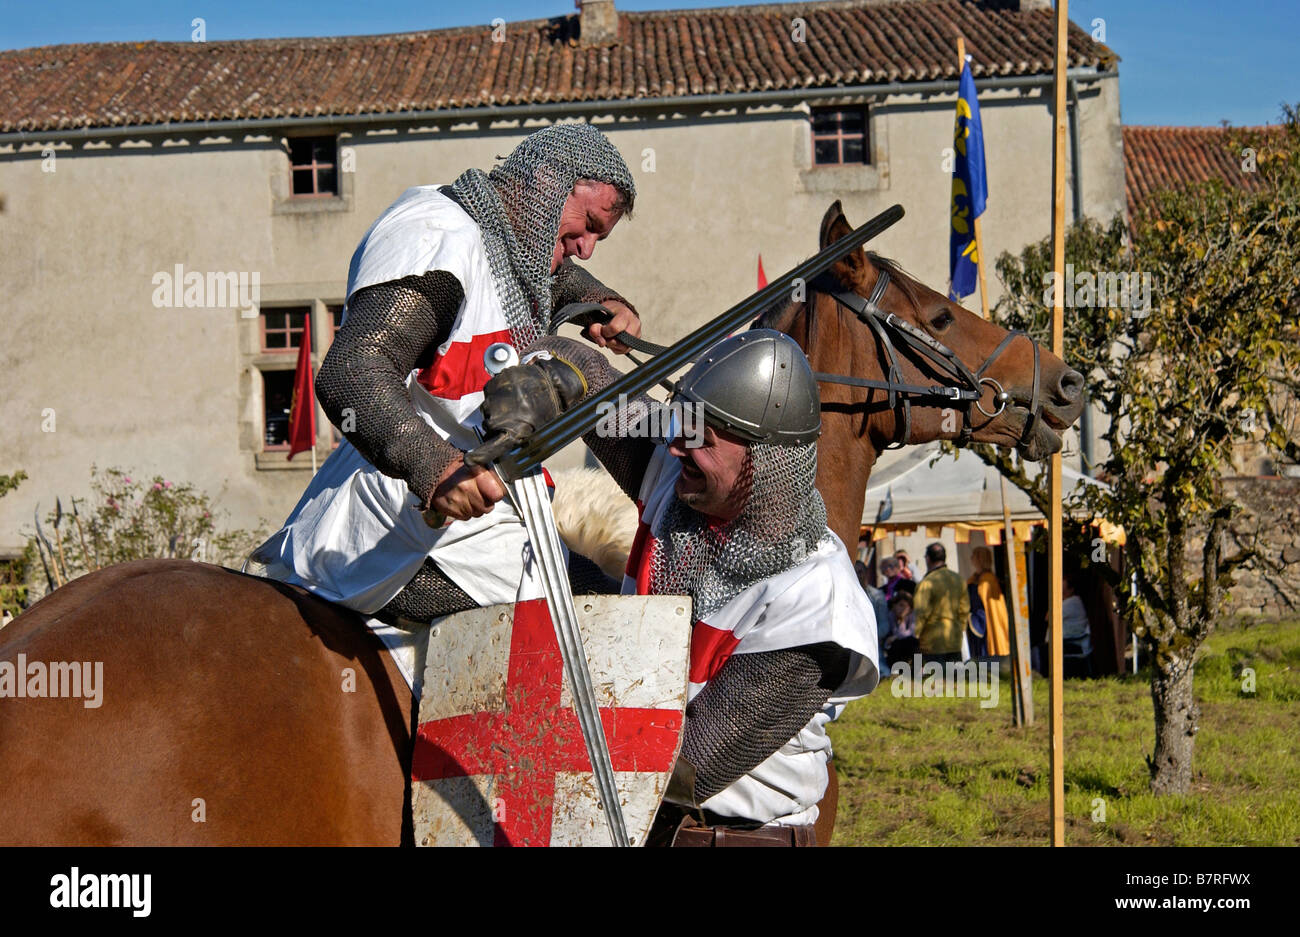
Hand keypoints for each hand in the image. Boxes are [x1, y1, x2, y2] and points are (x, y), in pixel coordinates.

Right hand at [429, 459, 505, 521]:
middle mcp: (467, 487)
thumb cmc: (461, 471)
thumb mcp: (478, 467)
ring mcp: (458, 500)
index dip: (496, 494)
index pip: (497, 495)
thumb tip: (505, 489)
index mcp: (477, 474)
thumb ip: (492, 477)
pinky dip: (465, 511)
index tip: (493, 492)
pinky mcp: (451, 510)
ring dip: (475, 508)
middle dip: (486, 503)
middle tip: (478, 494)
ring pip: (477, 514)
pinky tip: (461, 501)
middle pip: (488, 508)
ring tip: (468, 497)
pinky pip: (466, 517)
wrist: (436, 474)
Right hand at [466, 356, 586, 465]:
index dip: (478, 456)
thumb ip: (518, 443)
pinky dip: (498, 394)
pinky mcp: (493, 384)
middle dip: (496, 425)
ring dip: (497, 409)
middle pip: (488, 426)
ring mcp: (494, 399)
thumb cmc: (548, 409)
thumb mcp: (537, 433)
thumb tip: (504, 452)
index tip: (470, 459)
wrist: (553, 382)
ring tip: (515, 403)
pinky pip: (489, 394)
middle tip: (513, 418)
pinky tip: (512, 393)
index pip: (488, 450)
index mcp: (512, 433)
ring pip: (487, 409)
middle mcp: (498, 418)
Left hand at [584, 300, 639, 354]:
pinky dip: (616, 348)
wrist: (618, 310)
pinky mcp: (636, 340)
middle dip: (609, 340)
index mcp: (625, 313)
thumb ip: (595, 325)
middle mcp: (634, 323)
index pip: (615, 328)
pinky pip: (624, 350)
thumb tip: (595, 334)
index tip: (601, 328)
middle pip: (620, 341)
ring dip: (612, 345)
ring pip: (623, 347)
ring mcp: (637, 332)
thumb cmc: (609, 312)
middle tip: (604, 335)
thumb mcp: (599, 315)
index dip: (604, 332)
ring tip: (608, 337)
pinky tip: (613, 339)